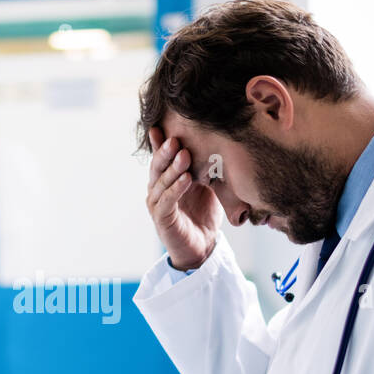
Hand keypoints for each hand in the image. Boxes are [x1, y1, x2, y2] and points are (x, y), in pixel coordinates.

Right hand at [145, 127, 219, 270]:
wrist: (202, 247)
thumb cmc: (203, 215)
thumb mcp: (206, 187)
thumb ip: (204, 169)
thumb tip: (216, 143)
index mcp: (166, 179)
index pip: (162, 158)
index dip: (160, 142)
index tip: (162, 125)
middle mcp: (157, 190)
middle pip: (157, 166)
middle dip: (165, 152)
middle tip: (175, 138)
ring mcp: (157, 204)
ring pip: (162, 182)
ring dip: (173, 168)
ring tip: (184, 155)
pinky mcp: (162, 219)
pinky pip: (168, 200)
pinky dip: (176, 188)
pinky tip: (186, 179)